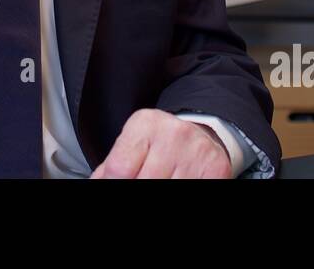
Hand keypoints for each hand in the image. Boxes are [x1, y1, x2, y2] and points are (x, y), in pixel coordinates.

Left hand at [90, 108, 231, 178]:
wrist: (201, 135)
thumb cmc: (159, 144)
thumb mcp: (132, 144)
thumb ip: (111, 167)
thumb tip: (97, 183)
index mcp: (145, 123)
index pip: (119, 170)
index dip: (114, 183)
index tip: (118, 183)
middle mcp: (174, 134)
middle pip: (143, 183)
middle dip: (136, 187)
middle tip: (140, 180)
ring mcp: (197, 152)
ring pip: (168, 189)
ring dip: (160, 191)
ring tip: (161, 179)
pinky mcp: (216, 170)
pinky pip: (191, 190)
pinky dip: (178, 191)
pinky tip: (175, 180)